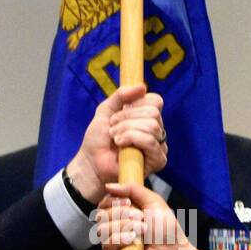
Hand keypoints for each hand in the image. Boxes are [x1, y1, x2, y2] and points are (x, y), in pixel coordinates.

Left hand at [65, 84, 166, 205]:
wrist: (91, 162)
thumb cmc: (98, 140)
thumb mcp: (106, 110)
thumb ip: (121, 95)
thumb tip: (142, 87)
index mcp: (147, 117)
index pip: (155, 101)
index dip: (137, 103)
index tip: (120, 112)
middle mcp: (156, 130)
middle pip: (153, 112)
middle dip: (127, 118)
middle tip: (113, 128)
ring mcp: (159, 145)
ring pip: (151, 126)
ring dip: (126, 130)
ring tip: (115, 138)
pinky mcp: (158, 160)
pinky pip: (151, 142)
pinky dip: (132, 139)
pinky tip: (121, 146)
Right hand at [95, 182, 210, 249]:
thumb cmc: (167, 231)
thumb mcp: (153, 202)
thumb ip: (133, 189)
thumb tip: (108, 186)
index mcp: (122, 215)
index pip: (103, 204)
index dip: (112, 201)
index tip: (129, 202)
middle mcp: (115, 229)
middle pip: (100, 215)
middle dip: (121, 213)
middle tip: (140, 218)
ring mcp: (112, 245)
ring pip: (102, 229)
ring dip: (124, 226)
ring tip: (143, 230)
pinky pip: (107, 245)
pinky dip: (120, 239)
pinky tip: (133, 240)